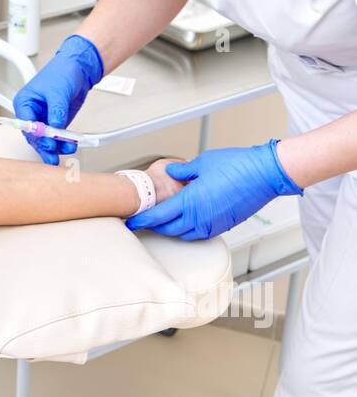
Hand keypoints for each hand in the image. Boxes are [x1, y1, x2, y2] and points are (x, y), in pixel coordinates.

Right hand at [13, 34, 103, 164]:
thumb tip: (55, 127)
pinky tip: (70, 146)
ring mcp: (45, 119)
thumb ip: (56, 111)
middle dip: (45, 146)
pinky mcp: (56, 123)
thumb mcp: (58, 91)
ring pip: (45, 140)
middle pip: (34, 136)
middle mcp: (33, 113)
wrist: (79, 69)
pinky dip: (63, 143)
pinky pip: (57, 138)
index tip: (47, 142)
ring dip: (55, 148)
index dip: (36, 135)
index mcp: (25, 102)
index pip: (26, 124)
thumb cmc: (62, 72)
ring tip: (66, 150)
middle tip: (53, 154)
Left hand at [125, 140, 302, 239]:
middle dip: (154, 226)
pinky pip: (200, 233)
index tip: (131, 222)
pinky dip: (188, 230)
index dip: (142, 220)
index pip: (159, 216)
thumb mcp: (203, 163)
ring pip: (185, 234)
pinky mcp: (224, 225)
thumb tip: (171, 172)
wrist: (265, 175)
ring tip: (162, 222)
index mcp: (191, 202)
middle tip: (143, 222)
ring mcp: (213, 224)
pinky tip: (186, 222)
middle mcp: (200, 218)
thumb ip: (183, 170)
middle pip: (169, 229)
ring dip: (171, 230)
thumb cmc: (238, 166)